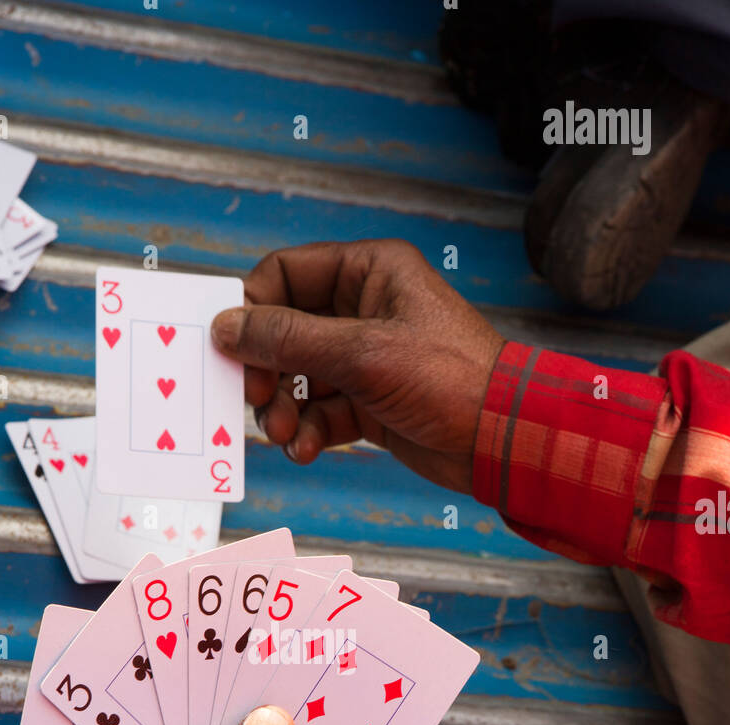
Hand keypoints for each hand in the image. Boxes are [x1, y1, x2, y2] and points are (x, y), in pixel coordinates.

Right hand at [211, 238, 503, 493]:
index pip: (284, 274)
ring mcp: (366, 358)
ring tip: (283, 433)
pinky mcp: (370, 402)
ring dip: (282, 407)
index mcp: (368, 271)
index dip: (252, 309)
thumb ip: (288, 339)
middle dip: (265, 370)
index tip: (231, 348)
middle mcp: (363, 308)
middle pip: (284, 331)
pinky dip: (306, 431)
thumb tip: (227, 327)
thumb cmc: (450, 378)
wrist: (502, 439)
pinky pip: (320, 412)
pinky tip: (304, 449)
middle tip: (255, 400)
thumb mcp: (361, 352)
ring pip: (298, 376)